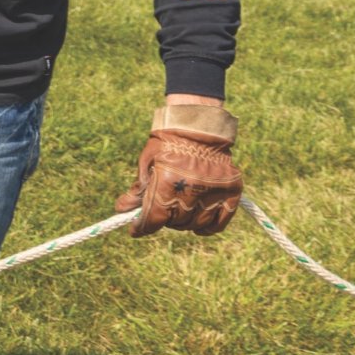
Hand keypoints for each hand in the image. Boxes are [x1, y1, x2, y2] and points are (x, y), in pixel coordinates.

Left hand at [118, 99, 242, 236]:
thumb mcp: (147, 162)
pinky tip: (198, 227)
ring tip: (178, 215)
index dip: (143, 226)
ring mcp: (214, 190)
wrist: (199, 126)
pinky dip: (209, 228)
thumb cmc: (167, 143)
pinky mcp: (232, 191)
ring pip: (196, 223)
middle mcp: (192, 188)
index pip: (154, 217)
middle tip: (161, 214)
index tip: (136, 229)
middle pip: (175, 221)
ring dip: (184, 223)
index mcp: (167, 180)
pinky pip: (220, 221)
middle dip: (164, 220)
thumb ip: (137, 189)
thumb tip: (122, 210)